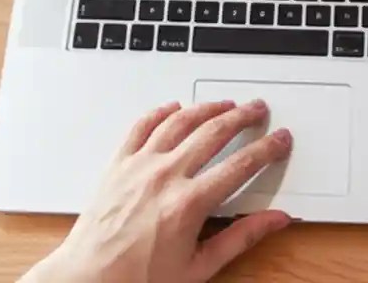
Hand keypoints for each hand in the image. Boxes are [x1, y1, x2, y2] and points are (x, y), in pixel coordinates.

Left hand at [22, 99, 292, 282]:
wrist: (88, 280)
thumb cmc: (138, 279)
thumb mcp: (198, 267)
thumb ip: (240, 238)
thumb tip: (274, 221)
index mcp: (189, 204)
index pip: (240, 165)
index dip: (266, 149)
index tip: (279, 140)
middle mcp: (165, 177)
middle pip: (213, 132)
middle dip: (242, 117)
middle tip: (257, 109)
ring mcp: (139, 166)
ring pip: (179, 122)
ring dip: (207, 108)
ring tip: (225, 103)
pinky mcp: (118, 165)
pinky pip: (141, 127)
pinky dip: (160, 112)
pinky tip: (173, 108)